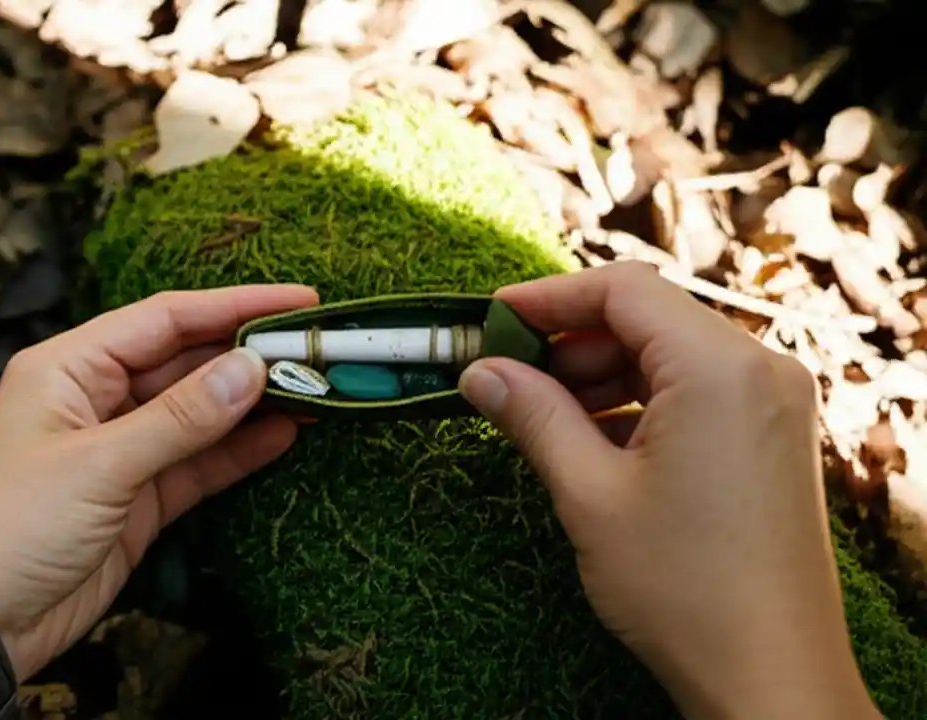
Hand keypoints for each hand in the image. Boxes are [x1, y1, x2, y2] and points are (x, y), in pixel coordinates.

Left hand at [0, 284, 317, 680]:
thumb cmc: (6, 527)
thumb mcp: (98, 465)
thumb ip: (179, 418)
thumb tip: (250, 368)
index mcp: (69, 367)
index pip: (165, 319)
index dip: (234, 306)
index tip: (298, 302)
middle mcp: (96, 399)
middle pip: (186, 363)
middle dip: (250, 356)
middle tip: (318, 351)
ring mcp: (118, 451)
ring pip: (197, 415)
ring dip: (251, 404)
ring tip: (316, 389)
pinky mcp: (135, 500)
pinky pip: (196, 464)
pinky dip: (237, 452)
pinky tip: (284, 434)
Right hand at [458, 263, 878, 718]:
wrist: (769, 675)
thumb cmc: (684, 588)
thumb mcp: (588, 494)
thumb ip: (532, 416)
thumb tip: (480, 372)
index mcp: (721, 369)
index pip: (623, 290)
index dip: (548, 298)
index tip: (493, 320)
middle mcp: (761, 371)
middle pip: (649, 318)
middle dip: (571, 340)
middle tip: (507, 374)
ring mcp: (774, 405)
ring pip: (671, 355)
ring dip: (602, 374)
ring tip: (542, 414)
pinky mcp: (772, 437)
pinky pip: (698, 391)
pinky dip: (640, 402)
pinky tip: (592, 441)